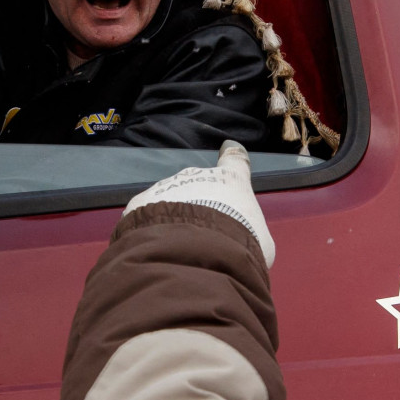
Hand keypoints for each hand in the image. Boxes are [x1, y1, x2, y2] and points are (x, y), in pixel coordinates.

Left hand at [123, 141, 274, 264]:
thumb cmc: (239, 245)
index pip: (234, 160)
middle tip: (203, 237)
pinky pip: (146, 216)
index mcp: (231, 180)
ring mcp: (167, 186)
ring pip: (170, 203)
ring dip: (174, 221)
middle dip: (199, 207)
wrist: (200, 251)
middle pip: (198, 187)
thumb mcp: (258, 241)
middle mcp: (197, 176)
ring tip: (181, 249)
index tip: (228, 148)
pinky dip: (151, 231)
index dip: (232, 156)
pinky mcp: (141, 203)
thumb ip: (248, 232)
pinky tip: (159, 249)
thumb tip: (243, 241)